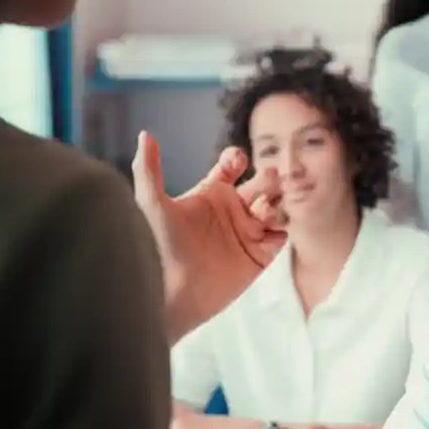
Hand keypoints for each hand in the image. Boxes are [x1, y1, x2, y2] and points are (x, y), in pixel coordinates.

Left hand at [132, 130, 285, 338]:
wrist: (172, 294)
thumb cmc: (159, 248)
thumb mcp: (152, 203)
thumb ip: (149, 169)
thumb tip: (146, 134)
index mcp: (210, 193)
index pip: (232, 166)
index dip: (237, 158)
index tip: (236, 162)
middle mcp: (231, 210)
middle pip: (261, 182)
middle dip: (267, 178)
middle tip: (264, 182)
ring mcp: (248, 232)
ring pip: (276, 204)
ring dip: (276, 201)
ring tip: (263, 209)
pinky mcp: (260, 255)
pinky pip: (282, 233)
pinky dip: (281, 226)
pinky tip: (267, 228)